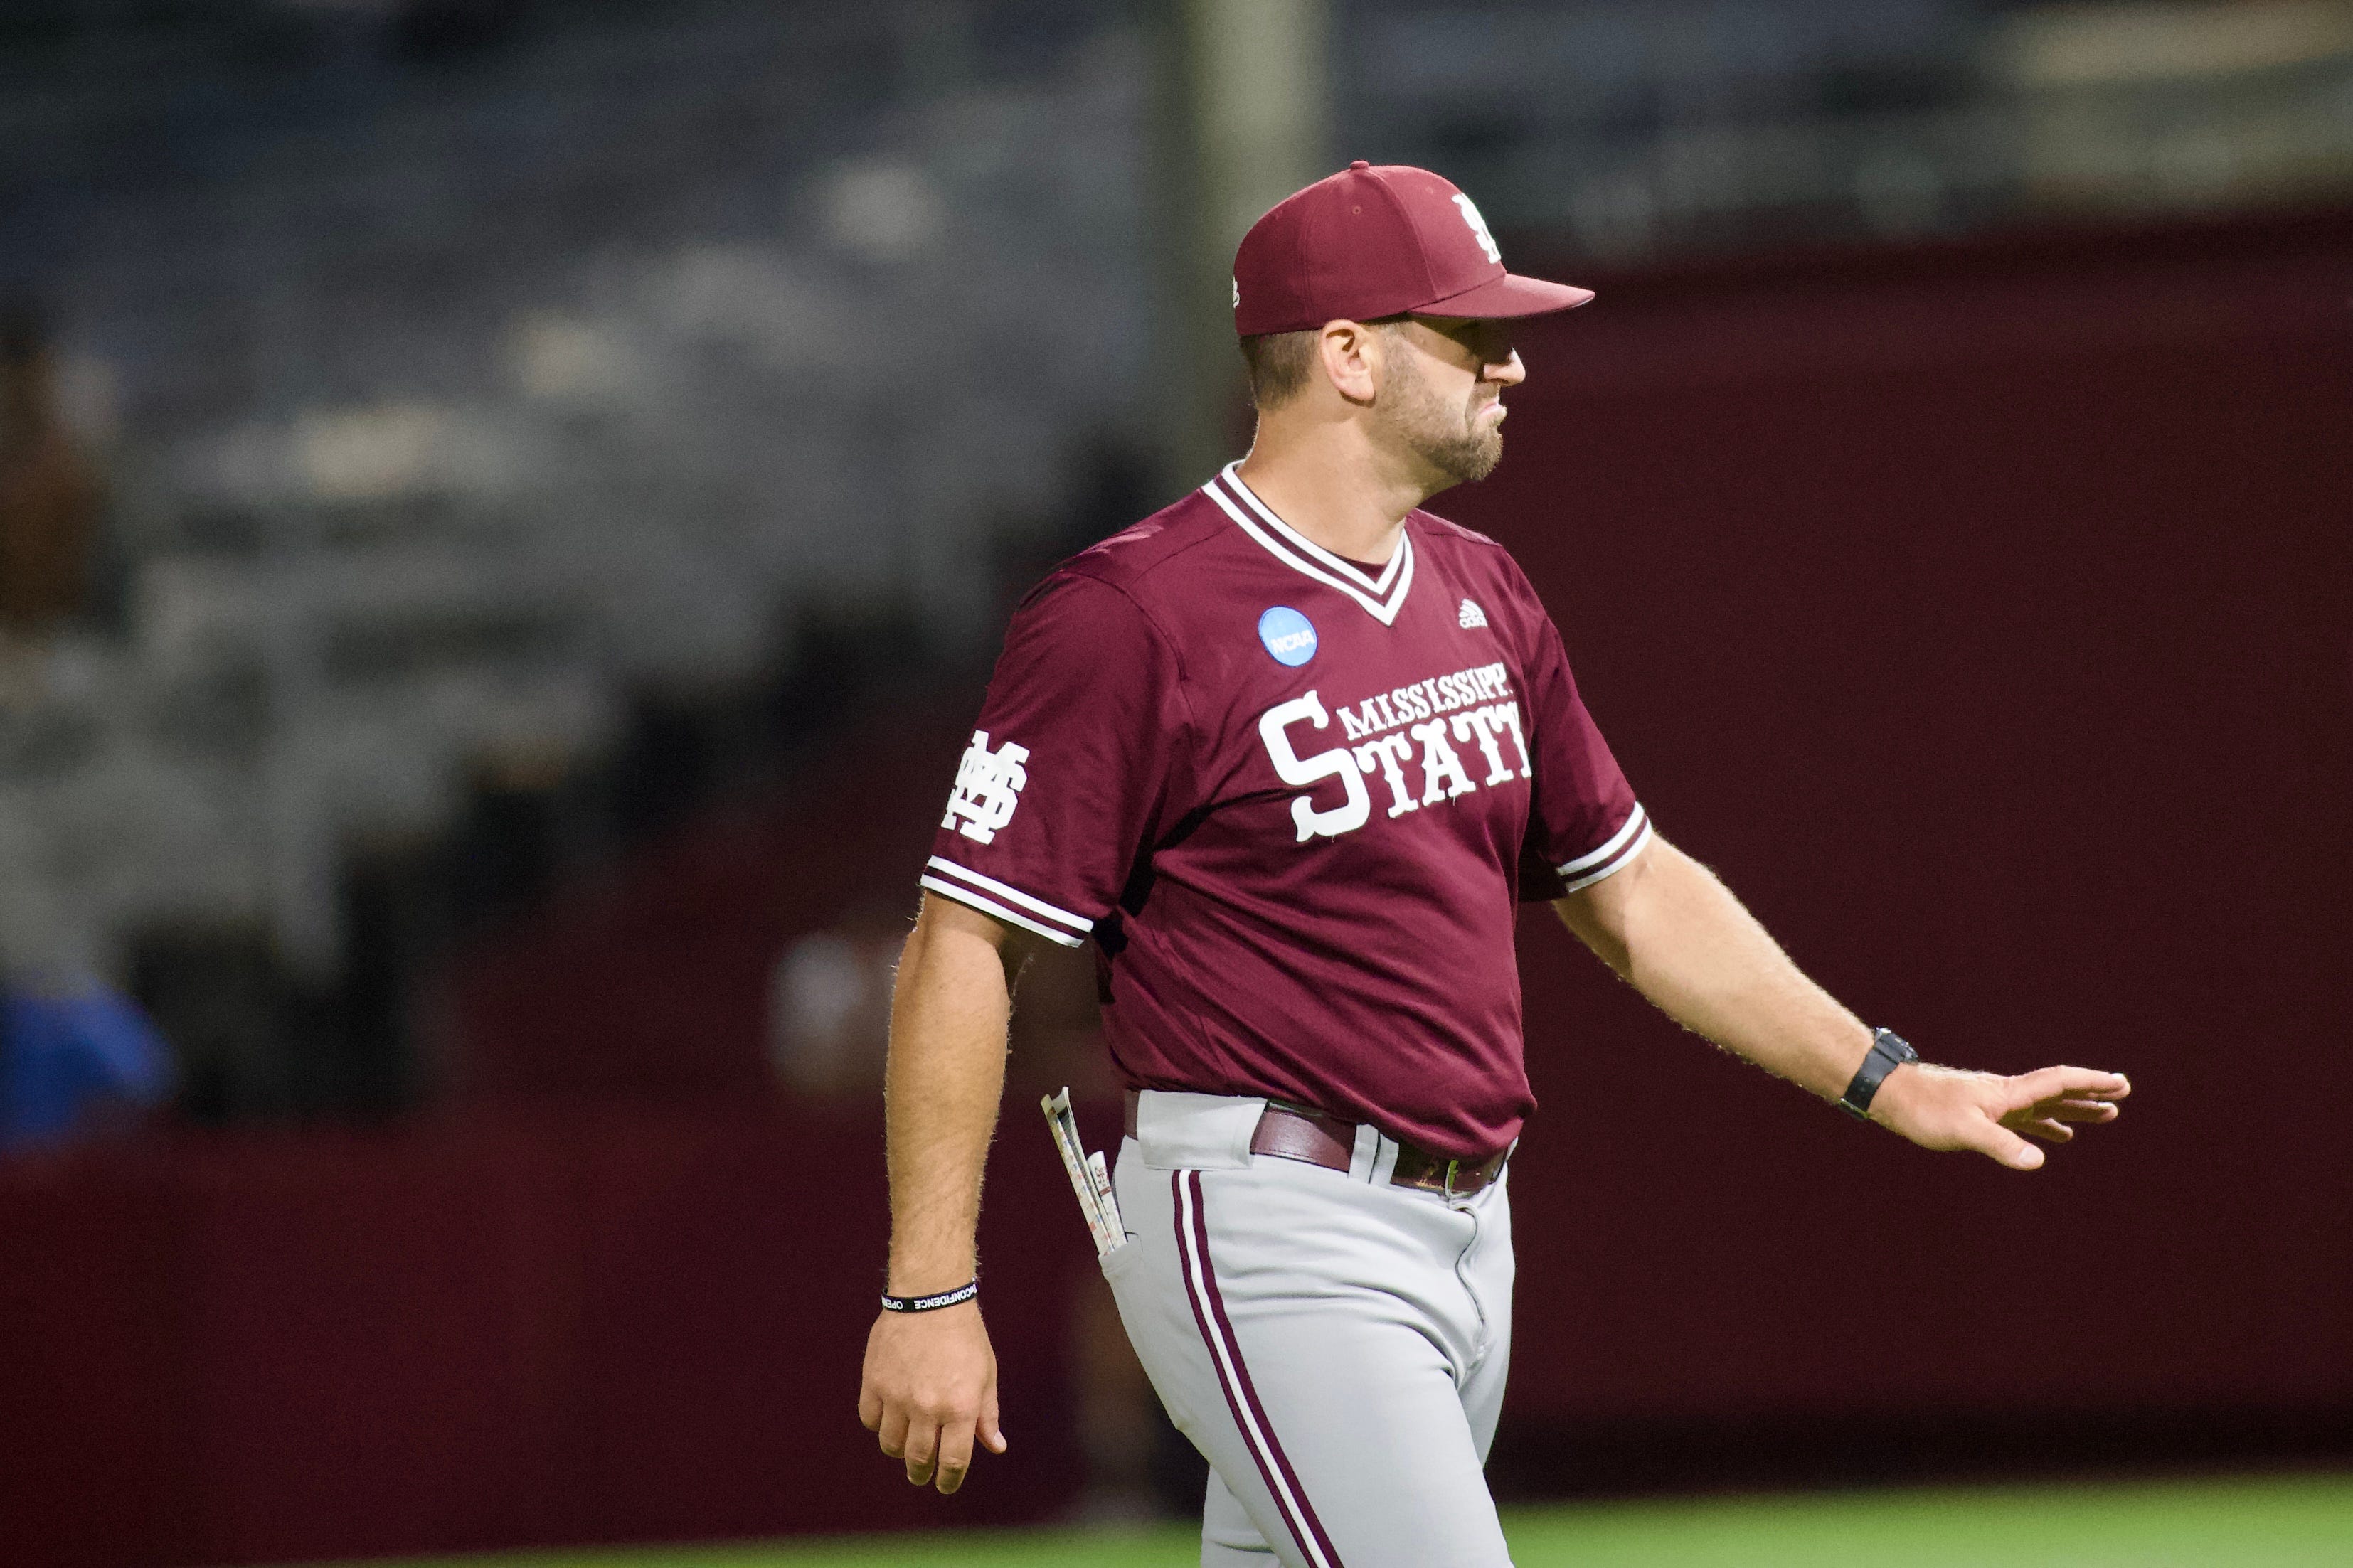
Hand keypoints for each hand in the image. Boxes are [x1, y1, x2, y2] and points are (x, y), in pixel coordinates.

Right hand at [858, 1300, 1005, 1493]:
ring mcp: (897, 1396)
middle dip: (921, 1473)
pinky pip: (870, 1420)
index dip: (949, 1480)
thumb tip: (996, 1447)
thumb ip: (987, 1415)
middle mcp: (927, 1407)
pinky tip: (889, 1419)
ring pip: (891, 1444)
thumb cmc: (965, 1336)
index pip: (954, 1461)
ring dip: (900, 1451)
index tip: (945, 1486)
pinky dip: (879, 1425)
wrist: (931, 1297)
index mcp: (960, 1407)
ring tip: (906, 1447)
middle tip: (922, 1475)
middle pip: (918, 1459)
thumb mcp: (986, 1375)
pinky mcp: (874, 1382)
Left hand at [1872, 1062, 2130, 1170]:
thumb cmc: (1925, 1110)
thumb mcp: (1964, 1130)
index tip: (2120, 1083)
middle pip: (2058, 1091)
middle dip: (2091, 1093)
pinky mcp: (1983, 1115)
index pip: (2058, 1082)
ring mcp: (1996, 1104)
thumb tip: (2039, 1160)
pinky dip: (2046, 1126)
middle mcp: (2007, 1095)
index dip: (2090, 1082)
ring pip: (2045, 1106)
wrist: (1892, 1096)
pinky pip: (2025, 1119)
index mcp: (2008, 1093)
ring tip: (2103, 1116)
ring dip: (2075, 1110)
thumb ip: (2001, 1144)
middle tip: (2123, 1093)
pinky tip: (2055, 1137)